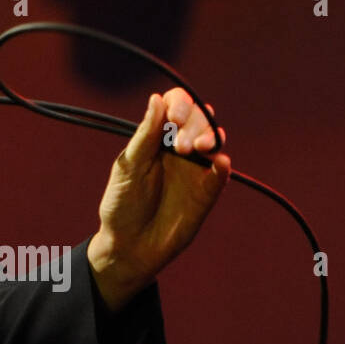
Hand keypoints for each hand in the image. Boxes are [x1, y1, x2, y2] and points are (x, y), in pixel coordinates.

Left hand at [87, 88, 230, 311]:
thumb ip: (146, 135)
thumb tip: (156, 98)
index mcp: (155, 137)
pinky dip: (222, 163)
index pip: (175, 106)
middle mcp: (178, 147)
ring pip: (213, 139)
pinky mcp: (208, 189)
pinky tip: (218, 162)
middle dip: (193, 123)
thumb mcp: (129, 166)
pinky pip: (221, 171)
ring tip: (198, 148)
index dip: (179, 104)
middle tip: (178, 146)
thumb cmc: (122, 203)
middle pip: (199, 118)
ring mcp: (195, 167)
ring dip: (210, 136)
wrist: (131, 245)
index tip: (173, 117)